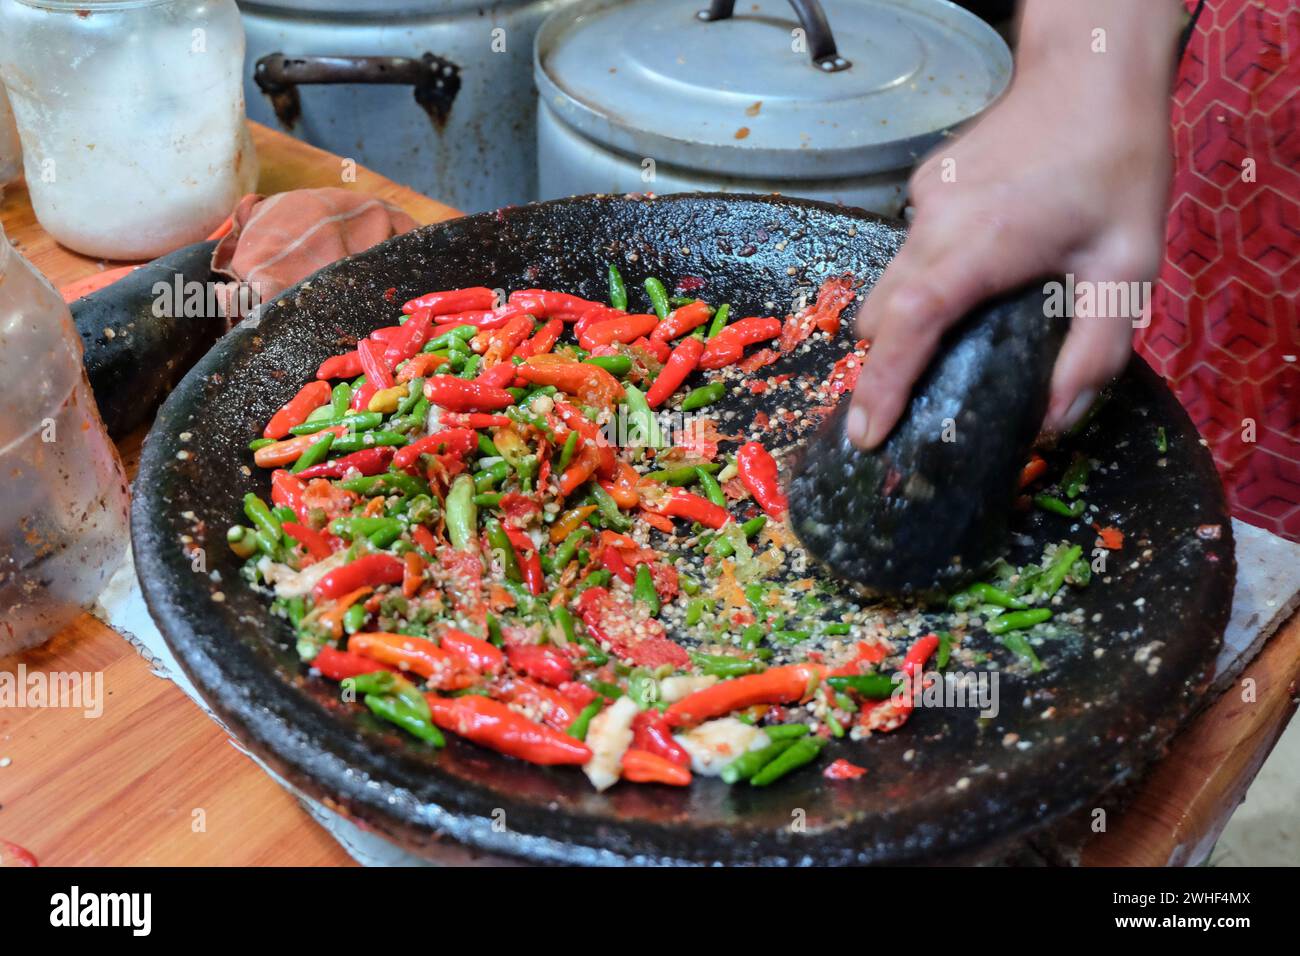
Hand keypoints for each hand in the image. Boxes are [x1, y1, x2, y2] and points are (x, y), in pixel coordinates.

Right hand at [846, 0, 1182, 448]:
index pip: (907, 327)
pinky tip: (977, 271)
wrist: (1090, 70)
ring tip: (947, 346)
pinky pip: (909, 250)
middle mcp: (935, 226)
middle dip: (884, 367)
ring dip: (905, 324)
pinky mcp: (925, 187)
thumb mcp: (1130, 266)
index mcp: (979, 248)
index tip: (865, 435)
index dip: (881, 386)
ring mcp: (922, 203)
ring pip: (887, 284)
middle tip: (907, 409)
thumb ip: (1094, 350)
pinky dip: (926, 279)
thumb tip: (1055, 419)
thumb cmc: (1117, 165)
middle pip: (880, 316)